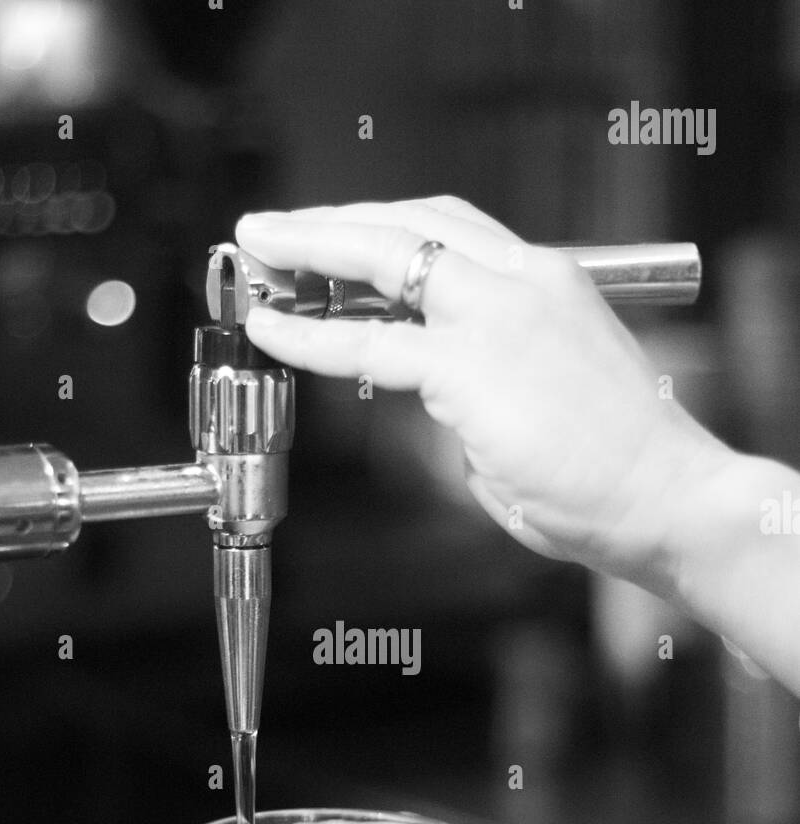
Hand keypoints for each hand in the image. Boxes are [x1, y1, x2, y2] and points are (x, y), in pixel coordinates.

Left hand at [237, 196, 722, 592]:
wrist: (668, 499)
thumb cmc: (620, 470)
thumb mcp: (551, 400)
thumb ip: (487, 392)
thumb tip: (446, 413)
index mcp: (549, 281)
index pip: (451, 232)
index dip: (381, 229)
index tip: (335, 237)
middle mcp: (523, 280)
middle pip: (409, 222)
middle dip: (332, 221)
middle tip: (273, 228)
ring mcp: (497, 315)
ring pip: (381, 257)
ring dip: (309, 251)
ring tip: (257, 257)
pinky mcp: (471, 364)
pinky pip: (367, 341)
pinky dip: (308, 333)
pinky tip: (271, 329)